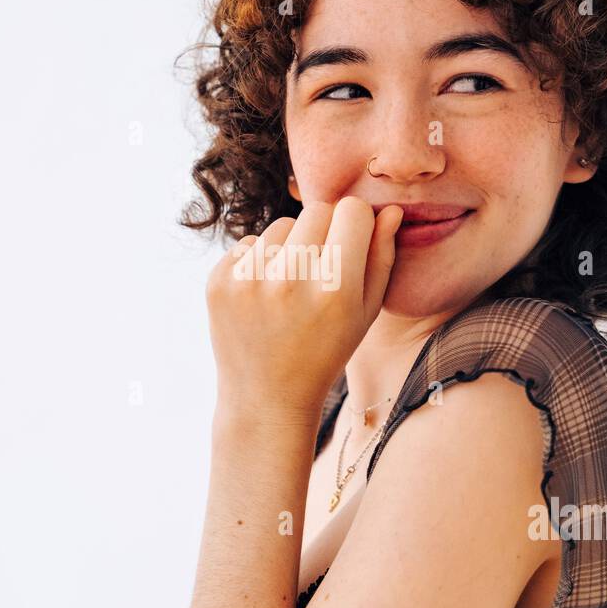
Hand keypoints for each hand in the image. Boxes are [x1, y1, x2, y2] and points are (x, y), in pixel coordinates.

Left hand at [206, 196, 403, 418]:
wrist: (266, 397)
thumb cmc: (325, 353)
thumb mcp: (365, 313)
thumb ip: (381, 258)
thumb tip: (388, 210)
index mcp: (334, 289)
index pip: (351, 211)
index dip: (356, 222)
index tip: (352, 240)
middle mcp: (290, 279)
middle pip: (316, 210)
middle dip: (324, 231)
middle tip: (321, 270)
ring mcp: (248, 279)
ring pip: (280, 225)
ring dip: (290, 246)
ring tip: (290, 289)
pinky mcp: (218, 281)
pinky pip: (248, 244)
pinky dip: (259, 262)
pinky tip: (264, 298)